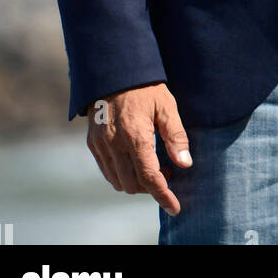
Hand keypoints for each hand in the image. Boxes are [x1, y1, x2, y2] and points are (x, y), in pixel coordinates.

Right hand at [86, 82, 191, 216]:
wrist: (113, 71)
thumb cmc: (144, 87)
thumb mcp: (166, 106)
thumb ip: (176, 136)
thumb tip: (185, 163)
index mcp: (136, 136)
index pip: (150, 177)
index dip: (164, 195)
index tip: (175, 207)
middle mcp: (115, 144)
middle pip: (133, 184)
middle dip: (152, 186)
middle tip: (167, 170)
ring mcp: (101, 145)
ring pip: (118, 182)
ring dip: (136, 182)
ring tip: (152, 164)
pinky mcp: (93, 143)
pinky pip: (107, 171)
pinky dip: (122, 174)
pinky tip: (134, 160)